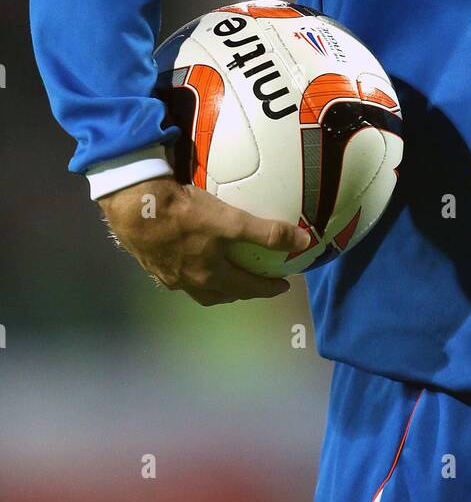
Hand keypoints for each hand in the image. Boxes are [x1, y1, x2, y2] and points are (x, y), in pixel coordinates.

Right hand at [98, 176, 310, 304]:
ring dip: (215, 286)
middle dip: (241, 291)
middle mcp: (189, 282)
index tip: (282, 286)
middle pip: (221, 294)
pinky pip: (177, 273)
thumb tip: (303, 241)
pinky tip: (190, 256)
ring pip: (197, 287)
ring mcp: (167, 275)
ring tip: (224, 274)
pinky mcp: (150, 261)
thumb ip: (266, 233)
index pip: (247, 288)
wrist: (136, 207)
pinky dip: (192, 271)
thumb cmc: (185, 214)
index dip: (267, 289)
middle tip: (255, 281)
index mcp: (210, 276)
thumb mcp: (231, 221)